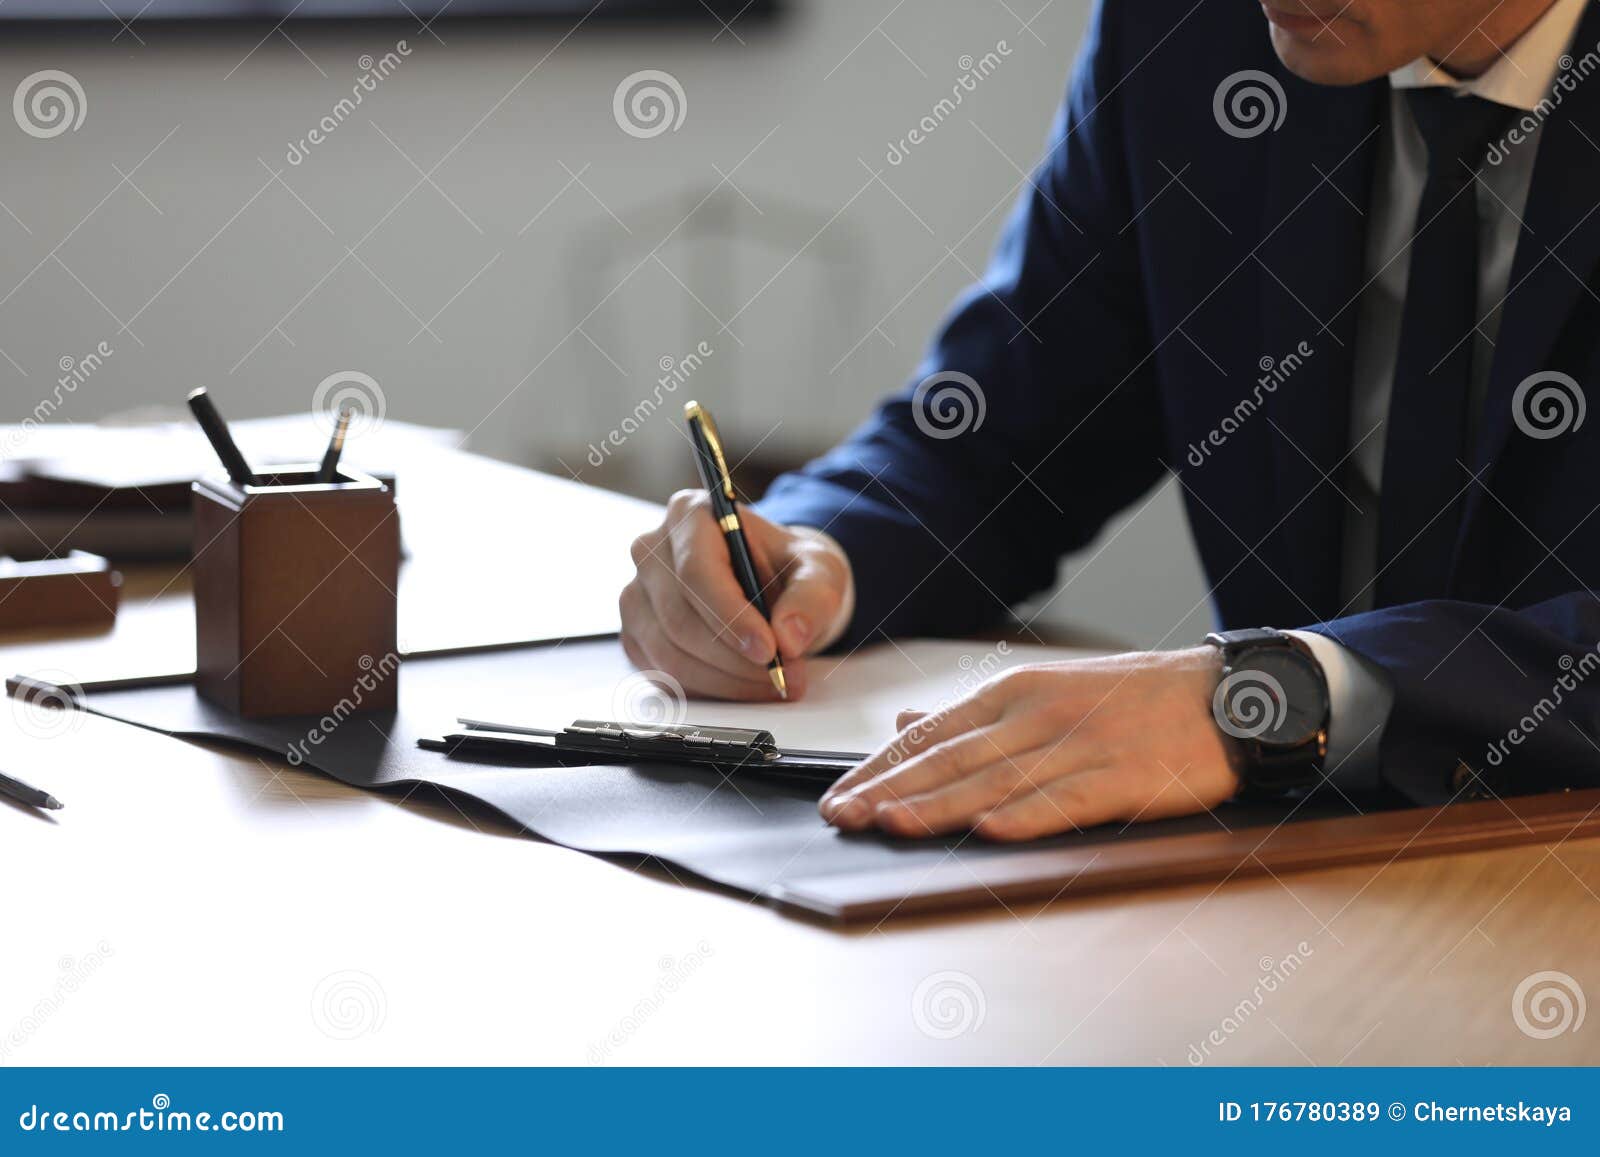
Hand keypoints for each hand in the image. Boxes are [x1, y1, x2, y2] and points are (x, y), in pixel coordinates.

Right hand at [620, 490, 850, 699]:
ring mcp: (637, 595)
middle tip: (784, 676)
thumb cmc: (789, 569)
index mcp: (690, 515)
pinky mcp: (636, 635)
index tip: (769, 650)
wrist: (772, 586)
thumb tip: (789, 637)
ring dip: (727, 680)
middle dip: (736, 659)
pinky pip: (665, 675)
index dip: (731, 616)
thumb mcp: (819, 570)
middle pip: (680, 619)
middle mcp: (652, 551)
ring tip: (774, 682)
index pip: (696, 571)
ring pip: (671, 654)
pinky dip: (710, 688)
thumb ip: (812, 597)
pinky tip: (744, 683)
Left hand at [818, 647, 1240, 838]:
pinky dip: (1027, 815)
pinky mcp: (1124, 777)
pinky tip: (991, 830)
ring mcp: (1080, 745)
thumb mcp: (1043, 690)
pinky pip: (1067, 799)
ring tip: (891, 822)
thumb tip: (906, 721)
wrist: (1223, 694)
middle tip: (841, 816)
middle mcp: (1037, 715)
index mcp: (1013, 693)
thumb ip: (972, 716)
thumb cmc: (1130, 699)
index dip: (880, 766)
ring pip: (996, 779)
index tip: (839, 794)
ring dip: (940, 803)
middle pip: (951, 758)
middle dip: (889, 789)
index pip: (930, 733)